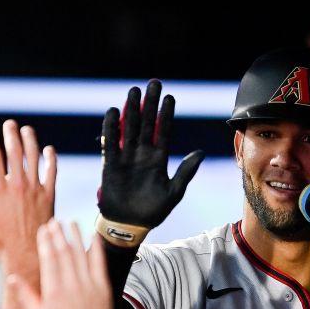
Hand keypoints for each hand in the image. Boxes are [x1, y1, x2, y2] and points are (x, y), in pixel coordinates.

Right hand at [0, 120, 55, 255]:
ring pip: (34, 157)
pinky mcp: (48, 194)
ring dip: (30, 140)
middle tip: (10, 125)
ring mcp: (34, 188)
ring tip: (27, 130)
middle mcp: (16, 185)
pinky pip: (51, 171)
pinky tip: (48, 150)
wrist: (27, 251)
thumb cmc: (1, 237)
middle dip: (11, 134)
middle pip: (14, 151)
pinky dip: (50, 159)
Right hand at [11, 220, 114, 308]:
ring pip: (81, 254)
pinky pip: (99, 264)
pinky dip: (96, 248)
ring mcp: (89, 286)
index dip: (45, 242)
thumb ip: (26, 296)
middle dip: (58, 235)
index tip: (43, 230)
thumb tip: (12, 278)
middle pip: (64, 252)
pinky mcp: (103, 290)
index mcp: (53, 292)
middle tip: (54, 221)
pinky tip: (94, 236)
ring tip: (70, 223)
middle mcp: (72, 285)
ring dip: (75, 237)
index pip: (49, 259)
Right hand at [99, 80, 203, 233]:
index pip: (164, 131)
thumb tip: (199, 152)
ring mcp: (126, 158)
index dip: (166, 114)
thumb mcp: (174, 192)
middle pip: (147, 124)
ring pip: (129, 128)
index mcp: (158, 159)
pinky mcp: (111, 164)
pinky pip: (110, 143)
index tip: (170, 97)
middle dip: (150, 104)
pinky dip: (110, 128)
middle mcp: (142, 154)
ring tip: (134, 91)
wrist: (129, 224)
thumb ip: (185, 171)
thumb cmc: (153, 211)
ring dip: (131, 110)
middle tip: (153, 84)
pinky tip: (112, 112)